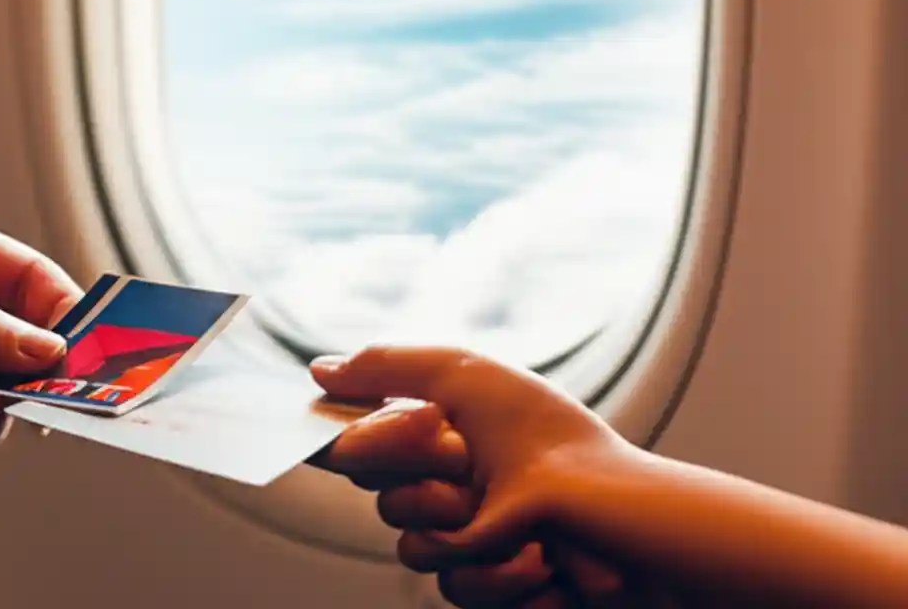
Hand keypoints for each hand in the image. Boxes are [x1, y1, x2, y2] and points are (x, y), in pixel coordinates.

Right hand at [310, 347, 671, 606]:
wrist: (633, 512)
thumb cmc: (558, 440)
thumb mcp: (472, 377)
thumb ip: (390, 367)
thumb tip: (319, 367)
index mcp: (438, 440)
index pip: (364, 448)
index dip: (371, 444)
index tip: (405, 431)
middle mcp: (449, 490)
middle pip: (385, 501)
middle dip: (431, 487)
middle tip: (476, 471)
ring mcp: (471, 544)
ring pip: (415, 553)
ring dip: (473, 538)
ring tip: (527, 528)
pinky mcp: (495, 589)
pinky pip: (460, 592)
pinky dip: (506, 578)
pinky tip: (544, 562)